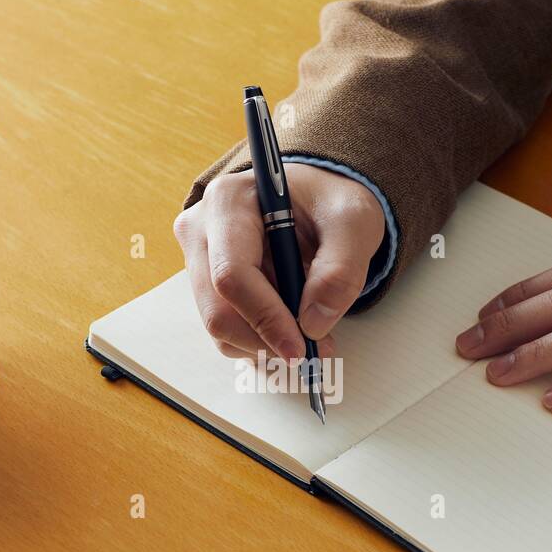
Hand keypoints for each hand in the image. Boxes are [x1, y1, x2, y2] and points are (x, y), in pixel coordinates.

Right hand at [174, 163, 384, 360]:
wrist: (318, 201)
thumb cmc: (330, 203)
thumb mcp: (352, 222)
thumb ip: (340, 270)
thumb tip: (312, 323)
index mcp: (229, 201)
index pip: (232, 274)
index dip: (266, 318)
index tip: (300, 346)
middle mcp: (201, 229)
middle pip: (217, 309)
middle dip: (265, 339)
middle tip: (311, 350)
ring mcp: (199, 259)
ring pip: (219, 326)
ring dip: (264, 343)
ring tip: (307, 331)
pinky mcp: (206, 284)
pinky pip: (225, 329)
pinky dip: (259, 339)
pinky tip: (288, 323)